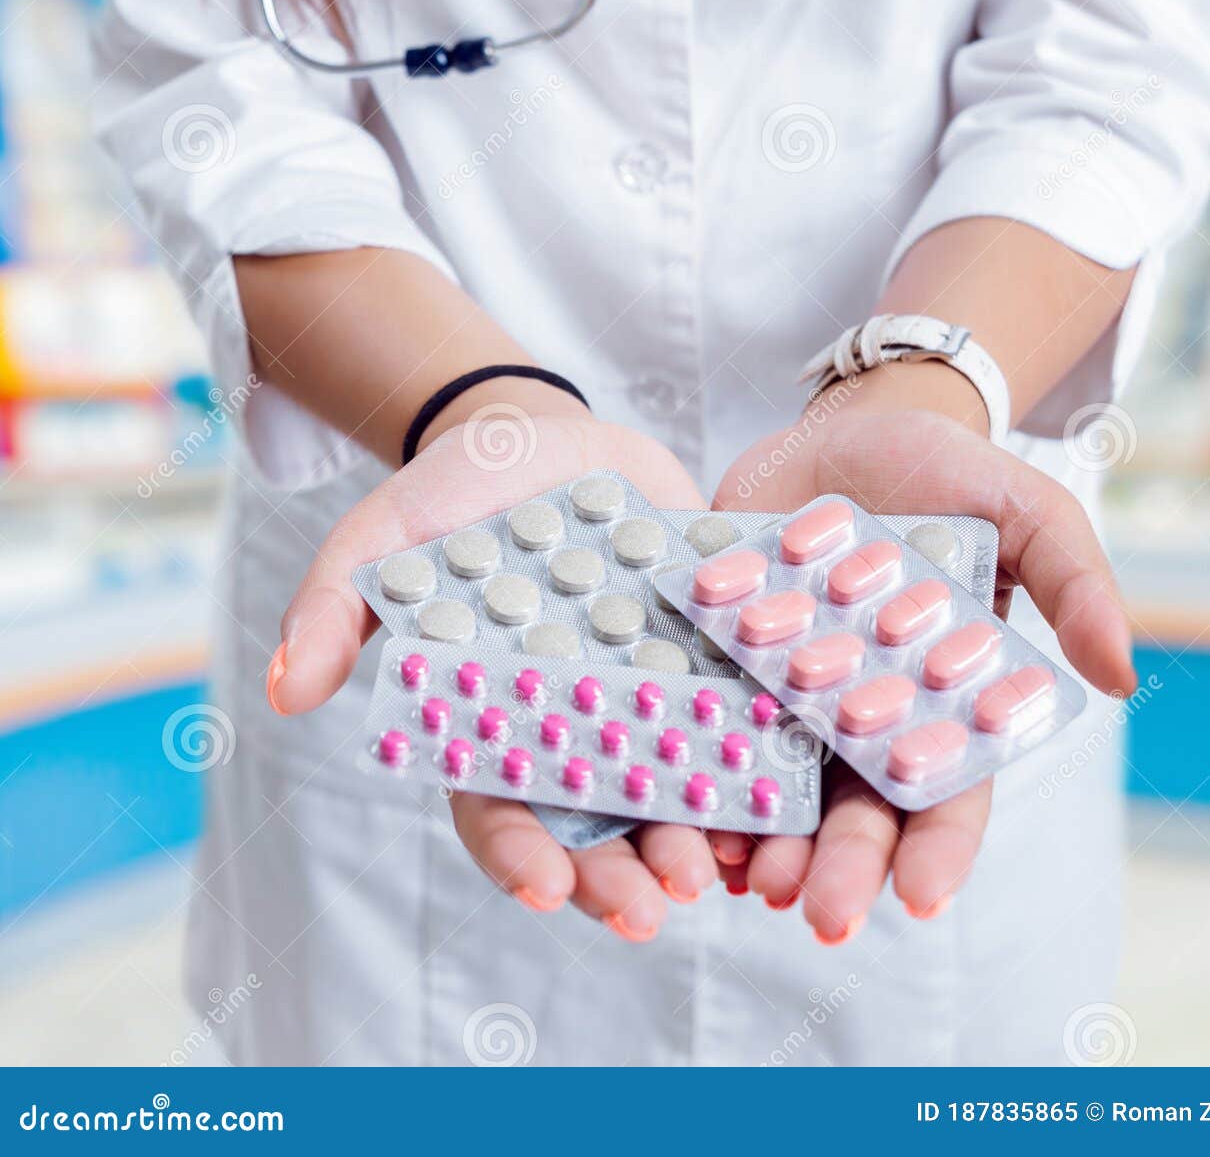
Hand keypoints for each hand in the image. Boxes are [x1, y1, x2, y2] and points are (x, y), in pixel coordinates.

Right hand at [268, 394, 719, 939]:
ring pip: (676, 785)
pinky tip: (789, 788)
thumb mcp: (382, 539)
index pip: (500, 808)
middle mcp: (572, 724)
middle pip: (598, 818)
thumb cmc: (449, 498)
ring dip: (702, 833)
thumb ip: (334, 608)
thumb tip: (286, 691)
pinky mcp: (706, 651)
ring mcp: (644, 692)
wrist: (542, 438)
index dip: (521, 854)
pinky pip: (740, 716)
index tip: (547, 889)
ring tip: (727, 864)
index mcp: (492, 720)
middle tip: (654, 906)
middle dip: (623, 870)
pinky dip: (764, 758)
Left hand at [708, 371, 1136, 943]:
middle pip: (858, 803)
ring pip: (782, 781)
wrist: (848, 421)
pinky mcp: (725, 649)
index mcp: (944, 696)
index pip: (951, 788)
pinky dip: (702, 764)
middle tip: (820, 912)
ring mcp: (791, 684)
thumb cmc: (951, 469)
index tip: (920, 896)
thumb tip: (1122, 676)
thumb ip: (1075, 584)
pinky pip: (713, 717)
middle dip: (844, 864)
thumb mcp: (1028, 509)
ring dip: (767, 837)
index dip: (940, 846)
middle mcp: (865, 706)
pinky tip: (685, 805)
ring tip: (748, 876)